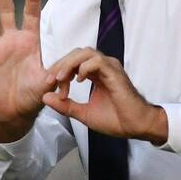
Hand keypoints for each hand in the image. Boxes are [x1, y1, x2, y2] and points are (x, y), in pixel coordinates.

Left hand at [43, 48, 168, 142]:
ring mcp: (110, 68)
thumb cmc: (116, 119)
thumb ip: (65, 105)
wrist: (135, 126)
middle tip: (50, 80)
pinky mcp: (115, 73)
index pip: (73, 62)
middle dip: (61, 65)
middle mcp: (103, 67)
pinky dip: (85, 68)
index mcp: (96, 74)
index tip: (48, 85)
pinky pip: (98, 61)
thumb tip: (45, 97)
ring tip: (61, 78)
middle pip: (77, 53)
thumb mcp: (83, 113)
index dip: (59, 70)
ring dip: (69, 64)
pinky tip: (78, 80)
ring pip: (86, 53)